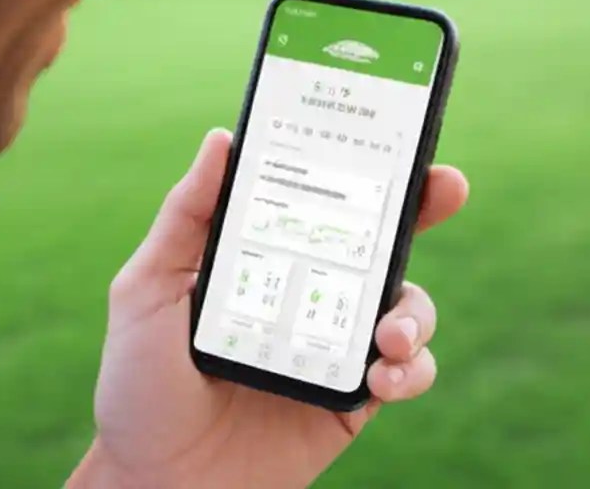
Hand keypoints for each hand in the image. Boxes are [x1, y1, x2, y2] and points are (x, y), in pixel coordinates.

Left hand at [70, 129, 468, 488]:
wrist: (157, 483)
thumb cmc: (140, 385)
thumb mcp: (147, 290)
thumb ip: (185, 218)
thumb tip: (221, 139)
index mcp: (267, 256)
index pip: (325, 199)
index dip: (367, 166)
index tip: (400, 136)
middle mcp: (311, 292)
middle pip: (384, 239)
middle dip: (425, 206)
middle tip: (449, 187)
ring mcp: (337, 343)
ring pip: (409, 305)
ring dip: (416, 309)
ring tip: (389, 334)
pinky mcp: (354, 397)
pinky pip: (408, 371)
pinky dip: (412, 369)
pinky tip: (382, 375)